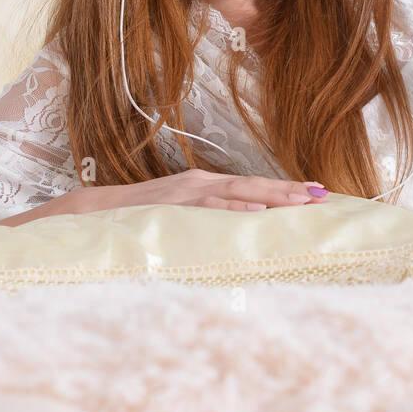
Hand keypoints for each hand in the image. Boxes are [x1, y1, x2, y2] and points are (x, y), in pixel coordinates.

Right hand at [71, 169, 329, 212]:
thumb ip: (209, 217)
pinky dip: (231, 209)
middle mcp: (199, 183)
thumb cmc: (140, 218)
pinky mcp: (170, 205)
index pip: (252, 186)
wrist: (91, 212)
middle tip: (321, 195)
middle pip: (252, 185)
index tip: (317, 192)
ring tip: (299, 201)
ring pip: (236, 192)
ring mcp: (185, 193)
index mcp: (204, 185)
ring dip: (270, 197)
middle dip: (288, 190)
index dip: (285, 189)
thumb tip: (245, 228)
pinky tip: (254, 213)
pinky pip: (206, 207)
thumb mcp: (181, 215)